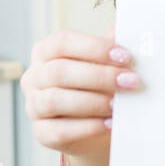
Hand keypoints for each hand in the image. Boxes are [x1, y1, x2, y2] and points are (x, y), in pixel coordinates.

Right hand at [21, 23, 141, 157]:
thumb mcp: (105, 64)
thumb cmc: (100, 86)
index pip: (62, 42)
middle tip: (130, 81)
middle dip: (99, 76)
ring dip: (93, 102)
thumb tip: (130, 32)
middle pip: (59, 71)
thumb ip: (112, 49)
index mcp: (46, 51)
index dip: (94, 48)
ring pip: (55, 100)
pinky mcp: (42, 133)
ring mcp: (34, 106)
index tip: (124, 56)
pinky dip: (88, 127)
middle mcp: (34, 77)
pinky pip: (60, 130)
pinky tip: (110, 123)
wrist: (98, 125)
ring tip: (119, 105)